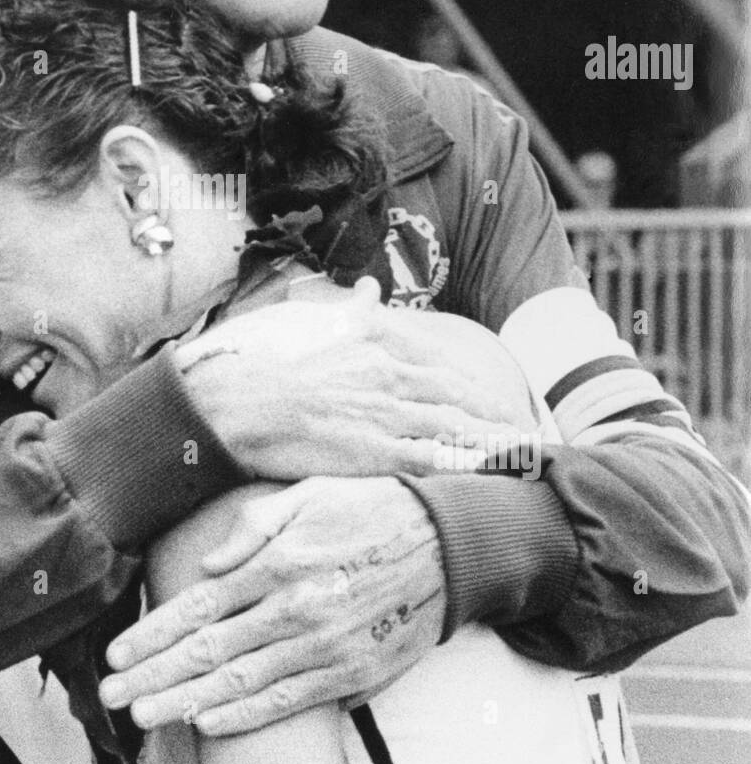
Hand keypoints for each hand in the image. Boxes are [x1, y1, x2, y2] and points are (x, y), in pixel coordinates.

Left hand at [99, 477, 445, 733]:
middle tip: (112, 698)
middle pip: (209, 651)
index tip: (116, 654)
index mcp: (278, 561)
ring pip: (240, 684)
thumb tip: (207, 565)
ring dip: (185, 704)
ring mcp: (323, 646)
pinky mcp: (351, 673)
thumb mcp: (308, 494)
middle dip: (154, 677)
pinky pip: (287, 702)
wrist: (447, 546)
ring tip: (145, 718)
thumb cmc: (369, 510)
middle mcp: (294, 607)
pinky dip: (244, 717)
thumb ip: (253, 526)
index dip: (153, 633)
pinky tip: (207, 724)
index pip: (199, 605)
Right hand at [179, 276, 535, 479]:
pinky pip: (437, 460)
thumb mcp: (313, 323)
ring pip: (458, 427)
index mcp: (378, 341)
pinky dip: (471, 466)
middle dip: (498, 414)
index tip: (498, 398)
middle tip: (526, 429)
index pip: (441, 362)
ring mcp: (386, 412)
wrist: (236, 404)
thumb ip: (350, 309)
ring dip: (497, 442)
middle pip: (460, 395)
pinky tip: (494, 476)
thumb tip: (369, 288)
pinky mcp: (376, 450)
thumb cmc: (267, 365)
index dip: (476, 383)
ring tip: (527, 455)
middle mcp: (391, 372)